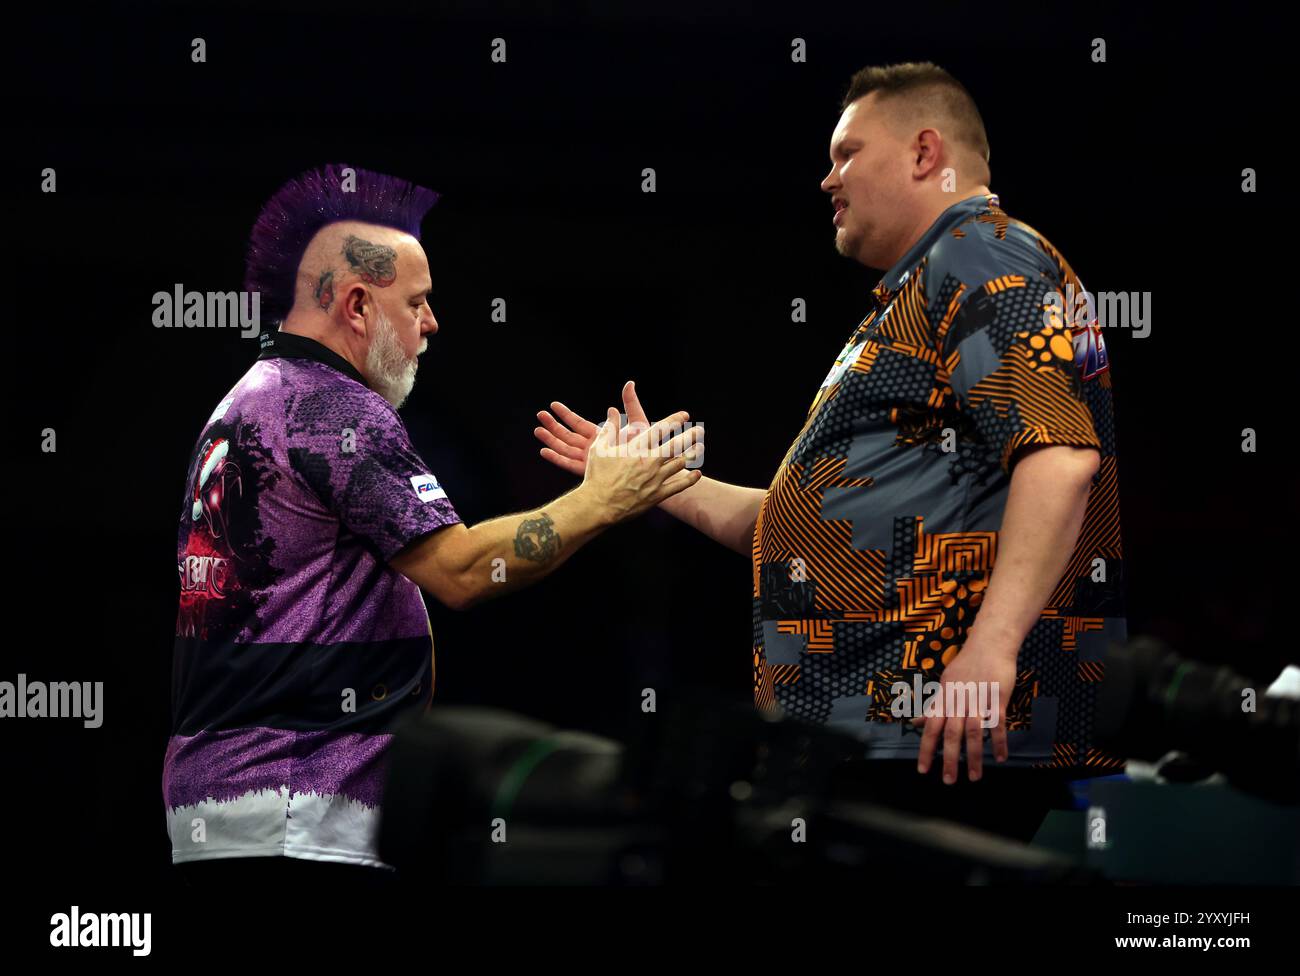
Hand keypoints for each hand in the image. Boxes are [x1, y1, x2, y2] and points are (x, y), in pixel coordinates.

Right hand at [535, 380, 652, 476]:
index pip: (578, 423)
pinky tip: (544, 451)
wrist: (652, 469)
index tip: (553, 405)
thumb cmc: (647, 448)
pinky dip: (556, 458)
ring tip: (537, 431)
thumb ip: (631, 404)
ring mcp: (590, 460)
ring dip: (551, 439)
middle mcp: (593, 447)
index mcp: (601, 435)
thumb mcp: (638, 422)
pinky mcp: (590, 471)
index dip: (566, 414)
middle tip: (539, 415)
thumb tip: (629, 384)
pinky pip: (569, 464)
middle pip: (568, 435)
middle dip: (553, 425)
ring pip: (565, 448)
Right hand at [581, 405, 703, 523]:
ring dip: (692, 454)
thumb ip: (608, 429)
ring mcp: (656, 479)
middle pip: (677, 445)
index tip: (684, 416)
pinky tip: (697, 474)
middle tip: (699, 430)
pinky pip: (680, 486)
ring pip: (681, 463)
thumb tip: (611, 412)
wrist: (599, 505)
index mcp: (637, 448)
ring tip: (699, 448)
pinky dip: (690, 479)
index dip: (675, 420)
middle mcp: (650, 461)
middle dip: (690, 436)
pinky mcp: (658, 495)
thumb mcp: (599, 449)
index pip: (661, 429)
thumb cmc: (597, 476)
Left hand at [911, 637, 1017, 782]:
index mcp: (944, 698)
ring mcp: (979, 700)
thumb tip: (916, 720)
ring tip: (974, 777)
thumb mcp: (945, 683)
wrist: (989, 644)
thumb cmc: (966, 664)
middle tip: (948, 781)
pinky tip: (1000, 758)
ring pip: (974, 732)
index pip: (931, 727)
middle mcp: (959, 701)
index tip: (922, 769)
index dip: (926, 749)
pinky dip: (999, 742)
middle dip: (949, 759)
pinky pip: (998, 724)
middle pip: (951, 734)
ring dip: (974, 756)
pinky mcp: (998, 698)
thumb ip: (934, 705)